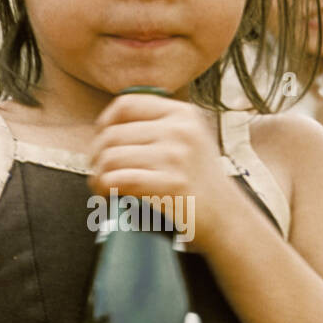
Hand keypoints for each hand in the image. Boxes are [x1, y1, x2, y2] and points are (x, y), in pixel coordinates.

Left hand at [88, 93, 234, 253]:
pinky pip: (118, 180)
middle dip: (96, 156)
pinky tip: (109, 195)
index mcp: (182, 114)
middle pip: (112, 134)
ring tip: (103, 186)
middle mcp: (180, 130)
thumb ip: (157, 126)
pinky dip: (105, 189)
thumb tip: (107, 127)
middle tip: (98, 172)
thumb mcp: (189, 139)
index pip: (126, 104)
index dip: (104, 122)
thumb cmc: (199, 182)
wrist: (226, 218)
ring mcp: (176, 157)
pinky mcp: (170, 184)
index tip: (101, 140)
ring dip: (98, 176)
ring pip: (110, 158)